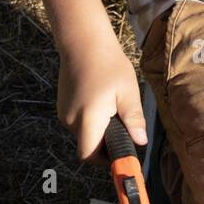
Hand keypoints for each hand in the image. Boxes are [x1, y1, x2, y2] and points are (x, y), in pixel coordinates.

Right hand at [56, 30, 146, 162]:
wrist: (83, 42)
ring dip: (100, 130)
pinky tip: (103, 101)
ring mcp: (64, 113)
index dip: (105, 161)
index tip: (122, 155)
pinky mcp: (62, 106)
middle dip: (107, 143)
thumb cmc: (109, 65)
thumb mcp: (128, 92)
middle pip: (89, 145)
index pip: (89, 155)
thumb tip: (140, 142)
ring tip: (114, 108)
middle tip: (125, 125)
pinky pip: (79, 122)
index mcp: (88, 119)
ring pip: (85, 134)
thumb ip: (133, 119)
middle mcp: (70, 120)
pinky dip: (92, 120)